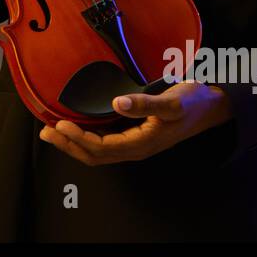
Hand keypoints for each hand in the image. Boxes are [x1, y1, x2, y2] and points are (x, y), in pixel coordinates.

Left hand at [39, 82, 233, 164]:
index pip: (102, 147)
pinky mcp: (135, 137)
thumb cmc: (191, 102)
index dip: (78, 139)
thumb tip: (117, 103)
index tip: (60, 125)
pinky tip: (75, 128)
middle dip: (68, 145)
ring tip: (52, 132)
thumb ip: (144, 104)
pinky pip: (104, 144)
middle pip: (94, 155)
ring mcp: (135, 144)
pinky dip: (85, 138)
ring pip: (97, 151)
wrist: (210, 107)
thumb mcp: (170, 101)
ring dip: (73, 144)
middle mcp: (136, 148)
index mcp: (142, 143)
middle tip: (46, 131)